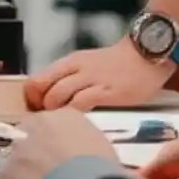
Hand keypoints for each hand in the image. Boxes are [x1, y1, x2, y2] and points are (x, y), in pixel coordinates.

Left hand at [0, 109, 119, 178]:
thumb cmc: (102, 171)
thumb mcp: (102, 147)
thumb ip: (86, 143)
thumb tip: (81, 156)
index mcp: (65, 115)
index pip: (53, 124)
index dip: (56, 142)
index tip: (61, 157)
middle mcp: (36, 123)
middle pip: (29, 134)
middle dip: (35, 151)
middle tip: (47, 173)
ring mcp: (17, 147)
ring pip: (16, 157)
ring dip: (24, 170)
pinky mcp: (5, 172)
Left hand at [24, 40, 174, 110]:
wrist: (146, 54)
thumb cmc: (118, 64)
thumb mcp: (87, 65)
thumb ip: (70, 79)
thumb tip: (52, 99)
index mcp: (69, 63)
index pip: (36, 79)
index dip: (31, 98)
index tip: (36, 111)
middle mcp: (76, 69)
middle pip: (41, 87)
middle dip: (39, 107)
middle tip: (46, 121)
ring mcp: (91, 79)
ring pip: (57, 94)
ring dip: (54, 112)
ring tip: (61, 124)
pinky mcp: (107, 91)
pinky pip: (81, 103)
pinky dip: (74, 114)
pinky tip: (78, 123)